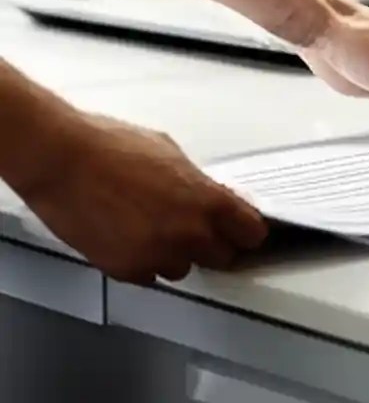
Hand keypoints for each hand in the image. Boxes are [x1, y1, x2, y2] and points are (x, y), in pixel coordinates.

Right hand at [14, 113, 268, 283]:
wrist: (62, 160)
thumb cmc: (113, 147)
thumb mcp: (172, 155)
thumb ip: (199, 185)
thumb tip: (213, 199)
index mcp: (207, 201)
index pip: (251, 233)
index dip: (245, 231)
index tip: (239, 231)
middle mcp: (189, 234)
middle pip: (222, 257)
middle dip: (212, 245)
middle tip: (193, 230)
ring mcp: (158, 255)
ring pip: (183, 269)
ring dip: (174, 255)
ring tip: (150, 229)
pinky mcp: (126, 270)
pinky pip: (149, 276)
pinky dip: (143, 263)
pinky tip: (128, 239)